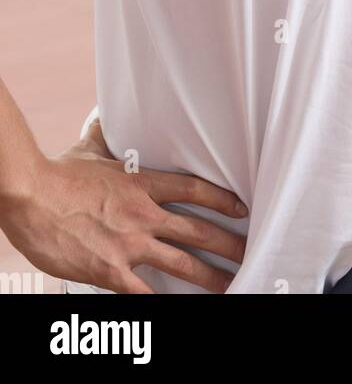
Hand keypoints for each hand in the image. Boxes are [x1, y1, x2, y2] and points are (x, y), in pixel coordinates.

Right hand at [3, 118, 248, 294]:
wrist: (31, 196)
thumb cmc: (56, 175)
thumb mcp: (86, 151)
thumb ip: (101, 137)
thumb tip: (102, 118)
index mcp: (141, 184)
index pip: (193, 189)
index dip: (221, 199)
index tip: (240, 208)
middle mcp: (142, 214)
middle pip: (197, 229)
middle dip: (226, 243)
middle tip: (247, 251)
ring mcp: (129, 243)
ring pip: (182, 263)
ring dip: (209, 275)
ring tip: (229, 283)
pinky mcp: (111, 270)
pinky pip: (145, 291)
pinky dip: (164, 300)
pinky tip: (179, 305)